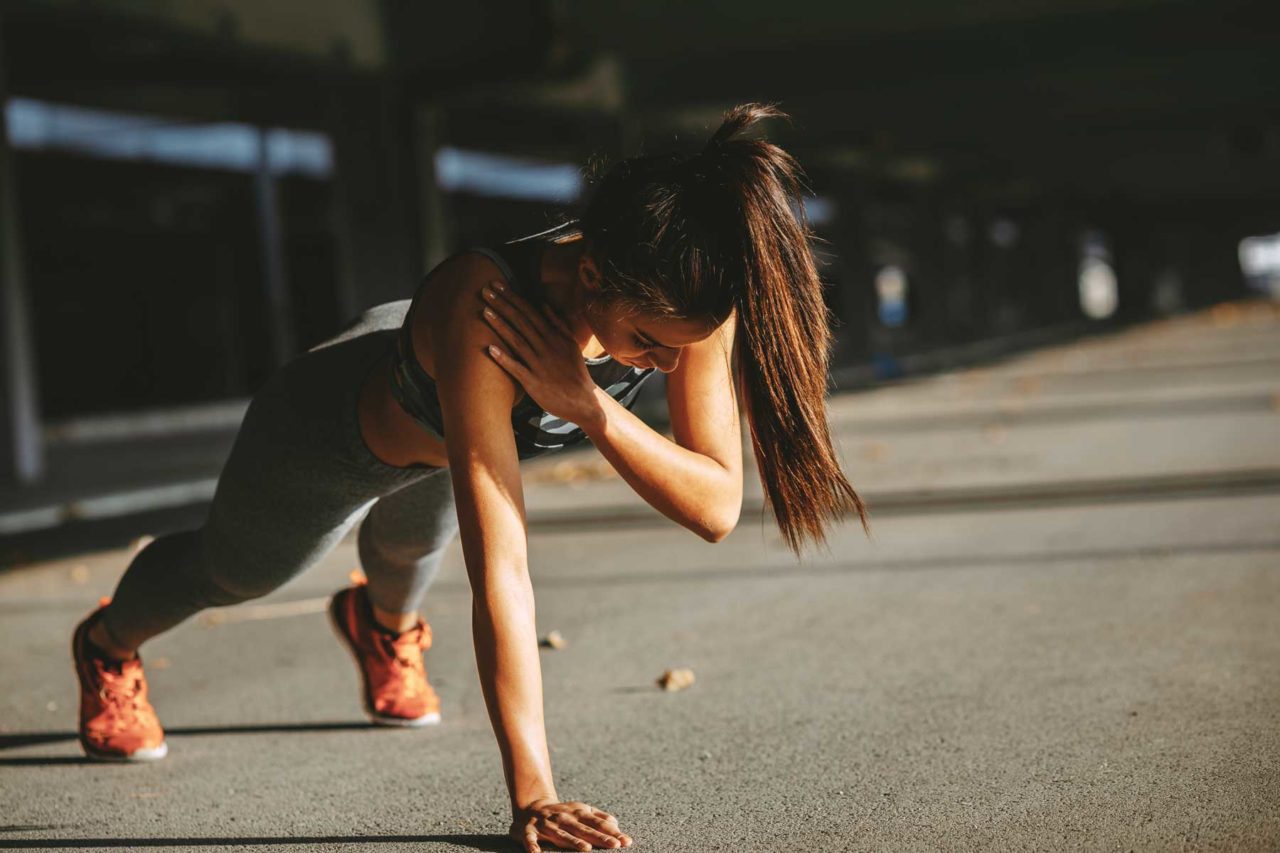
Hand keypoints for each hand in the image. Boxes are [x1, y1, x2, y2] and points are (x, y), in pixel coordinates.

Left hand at [479, 282, 598, 426]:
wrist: (583, 401)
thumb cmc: (574, 372)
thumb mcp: (570, 344)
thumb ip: (557, 324)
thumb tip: (543, 305)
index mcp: (553, 336)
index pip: (530, 312)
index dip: (512, 297)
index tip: (497, 284)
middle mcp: (546, 347)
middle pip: (521, 322)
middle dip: (503, 305)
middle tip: (485, 290)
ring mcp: (539, 364)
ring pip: (517, 341)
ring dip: (500, 325)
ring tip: (484, 311)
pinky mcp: (533, 383)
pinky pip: (516, 368)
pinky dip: (504, 359)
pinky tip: (490, 349)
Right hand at [510, 798, 632, 850]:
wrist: (532, 805)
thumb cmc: (563, 813)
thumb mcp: (581, 811)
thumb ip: (598, 818)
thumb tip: (617, 824)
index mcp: (578, 813)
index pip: (597, 824)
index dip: (611, 832)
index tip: (625, 841)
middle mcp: (564, 818)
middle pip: (583, 829)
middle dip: (599, 837)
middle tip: (614, 845)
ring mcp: (546, 824)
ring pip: (561, 834)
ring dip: (573, 841)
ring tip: (586, 849)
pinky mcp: (528, 830)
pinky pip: (530, 839)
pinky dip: (532, 846)